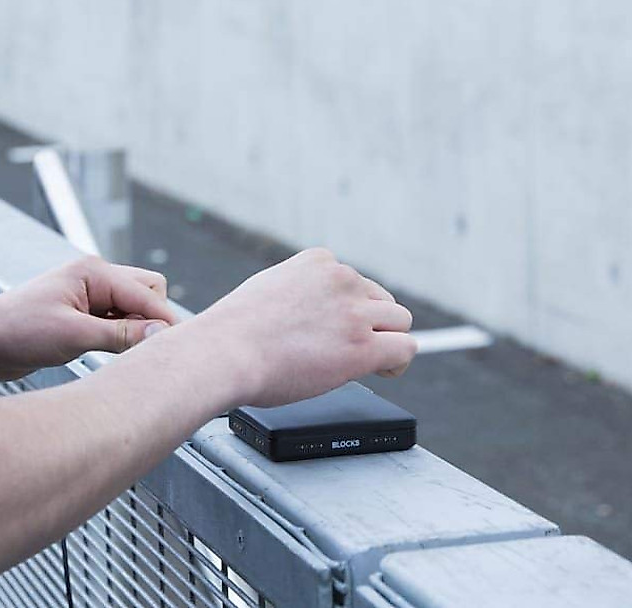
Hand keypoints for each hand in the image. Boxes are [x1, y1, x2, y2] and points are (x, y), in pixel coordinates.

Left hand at [0, 256, 178, 382]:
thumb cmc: (20, 331)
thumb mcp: (74, 335)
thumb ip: (120, 333)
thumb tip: (161, 333)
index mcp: (93, 271)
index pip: (146, 292)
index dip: (163, 320)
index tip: (175, 350)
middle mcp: (95, 277)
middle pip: (147, 291)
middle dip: (151, 319)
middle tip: (141, 350)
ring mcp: (89, 295)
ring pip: (134, 307)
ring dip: (135, 329)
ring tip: (122, 355)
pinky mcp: (83, 315)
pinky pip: (118, 320)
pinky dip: (122, 335)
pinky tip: (111, 354)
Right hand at [184, 247, 417, 409]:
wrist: (226, 351)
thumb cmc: (236, 331)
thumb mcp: (269, 287)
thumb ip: (301, 292)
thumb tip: (315, 315)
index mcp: (317, 262)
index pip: (354, 281)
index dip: (347, 308)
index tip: (332, 327)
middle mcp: (340, 278)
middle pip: (381, 299)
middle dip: (370, 323)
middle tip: (348, 347)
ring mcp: (353, 311)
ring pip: (399, 321)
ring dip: (386, 340)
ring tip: (366, 360)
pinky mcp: (362, 346)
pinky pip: (405, 348)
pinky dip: (397, 362)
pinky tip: (381, 371)